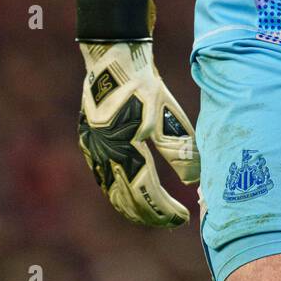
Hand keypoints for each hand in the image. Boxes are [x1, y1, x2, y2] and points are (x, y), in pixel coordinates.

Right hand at [78, 39, 199, 224]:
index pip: (146, 190)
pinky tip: (132, 195)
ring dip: (133, 207)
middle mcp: (103, 153)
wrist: (114, 58)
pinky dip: (119, 192)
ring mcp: (92, 149)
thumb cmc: (144, 85)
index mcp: (123, 146)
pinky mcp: (88, 143)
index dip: (165, 208)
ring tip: (153, 215)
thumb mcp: (166, 113)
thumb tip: (192, 181)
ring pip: (112, 191)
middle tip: (171, 222)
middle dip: (150, 214)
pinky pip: (104, 178)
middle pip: (126, 197)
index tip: (183, 217)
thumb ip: (179, 148)